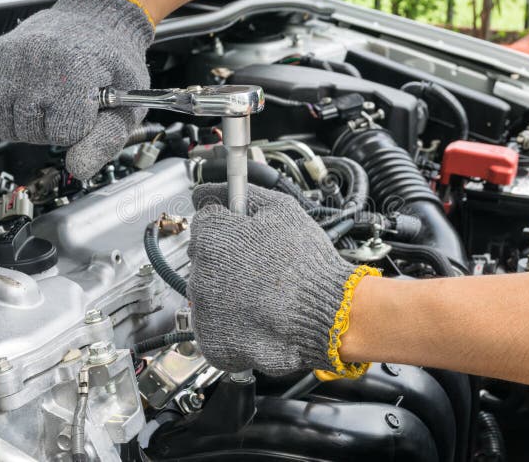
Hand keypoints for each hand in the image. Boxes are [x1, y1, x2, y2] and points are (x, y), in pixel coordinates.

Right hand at [0, 0, 153, 179]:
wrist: (95, 19)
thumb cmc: (114, 60)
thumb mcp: (127, 102)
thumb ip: (106, 139)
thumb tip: (79, 169)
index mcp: (72, 72)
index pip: (64, 134)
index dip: (80, 130)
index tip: (89, 110)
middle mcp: (34, 64)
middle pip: (31, 133)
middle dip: (52, 130)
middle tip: (68, 105)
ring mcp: (7, 61)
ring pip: (5, 127)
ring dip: (26, 126)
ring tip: (47, 102)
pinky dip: (1, 115)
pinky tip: (24, 101)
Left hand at [187, 183, 374, 377]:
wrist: (329, 314)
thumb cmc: (308, 264)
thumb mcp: (281, 209)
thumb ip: (241, 193)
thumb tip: (211, 189)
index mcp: (211, 237)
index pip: (205, 222)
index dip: (230, 226)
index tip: (246, 235)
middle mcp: (199, 274)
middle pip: (205, 259)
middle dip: (228, 259)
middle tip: (263, 267)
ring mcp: (204, 311)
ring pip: (210, 293)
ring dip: (230, 291)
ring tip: (266, 293)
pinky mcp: (213, 341)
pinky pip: (215, 326)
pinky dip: (232, 323)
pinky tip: (259, 315)